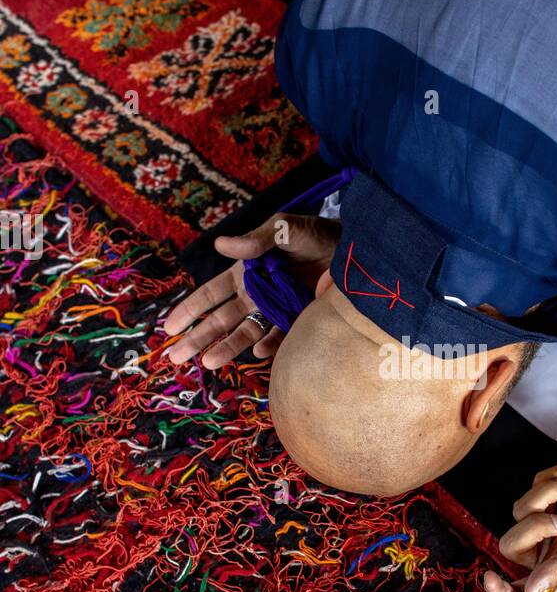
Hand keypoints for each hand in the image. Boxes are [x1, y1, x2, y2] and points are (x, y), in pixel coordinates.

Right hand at [162, 212, 339, 368]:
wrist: (353, 249)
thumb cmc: (314, 234)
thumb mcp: (284, 228)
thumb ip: (256, 239)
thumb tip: (220, 245)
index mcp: (245, 273)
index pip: (211, 295)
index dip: (190, 310)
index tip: (169, 327)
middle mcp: (256, 296)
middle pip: (221, 321)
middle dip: (197, 338)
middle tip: (175, 357)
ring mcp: (276, 311)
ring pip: (246, 333)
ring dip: (227, 347)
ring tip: (209, 363)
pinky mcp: (298, 320)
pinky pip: (280, 337)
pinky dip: (270, 345)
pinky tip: (259, 351)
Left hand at [483, 458, 556, 591]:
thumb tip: (531, 591)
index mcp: (556, 572)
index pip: (519, 590)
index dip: (500, 591)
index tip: (491, 580)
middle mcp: (545, 548)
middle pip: (510, 544)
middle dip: (533, 529)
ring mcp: (542, 517)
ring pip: (520, 509)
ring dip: (551, 495)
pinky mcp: (546, 490)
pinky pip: (537, 482)